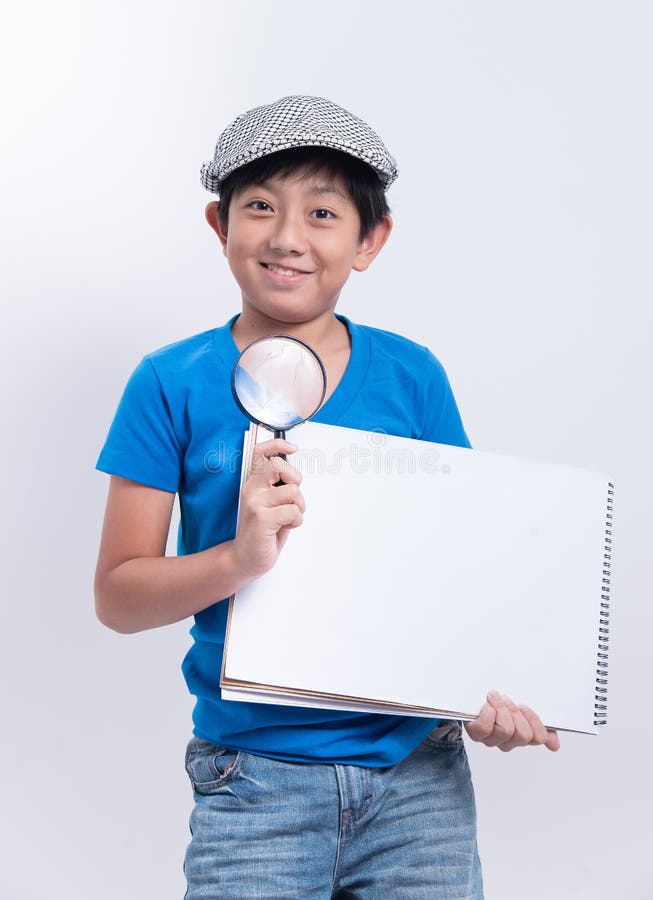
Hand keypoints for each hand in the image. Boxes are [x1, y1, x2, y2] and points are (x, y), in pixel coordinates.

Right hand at [231, 438, 304, 580]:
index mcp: (254, 483)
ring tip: (288, 519)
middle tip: (292, 500)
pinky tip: (285, 528)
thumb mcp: (271, 504)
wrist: (244, 559)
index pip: (261, 453)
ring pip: (293, 492)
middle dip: (296, 482)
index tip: (292, 448)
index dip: (277, 444)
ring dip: (299, 508)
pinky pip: (293, 512)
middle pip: (281, 467)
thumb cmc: (261, 532)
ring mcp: (256, 503)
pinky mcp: (262, 519)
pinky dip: (296, 522)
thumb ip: (280, 487)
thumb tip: (295, 476)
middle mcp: (252, 490)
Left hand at [464, 690, 559, 751]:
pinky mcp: (476, 734)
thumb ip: (542, 726)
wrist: (473, 697)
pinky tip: (487, 704)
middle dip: (516, 713)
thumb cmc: (501, 703)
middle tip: (508, 700)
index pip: (538, 738)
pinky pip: (486, 728)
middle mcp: (508, 742)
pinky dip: (488, 712)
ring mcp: (492, 740)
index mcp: (522, 736)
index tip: (524, 706)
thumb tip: (554, 746)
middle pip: (523, 735)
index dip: (533, 721)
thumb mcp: (523, 710)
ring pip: (505, 730)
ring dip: (502, 709)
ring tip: (496, 697)